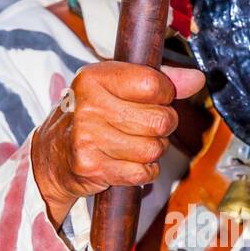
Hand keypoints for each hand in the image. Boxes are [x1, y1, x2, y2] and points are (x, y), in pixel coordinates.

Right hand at [32, 61, 204, 227]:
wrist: (52, 156)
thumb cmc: (91, 117)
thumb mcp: (116, 88)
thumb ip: (159, 80)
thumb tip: (197, 79)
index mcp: (94, 77)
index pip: (154, 84)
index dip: (166, 95)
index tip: (156, 99)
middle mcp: (89, 105)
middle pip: (160, 120)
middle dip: (162, 128)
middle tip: (144, 127)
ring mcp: (88, 138)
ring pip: (154, 149)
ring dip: (152, 151)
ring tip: (132, 145)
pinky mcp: (92, 167)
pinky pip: (143, 172)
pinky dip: (143, 171)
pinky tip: (127, 162)